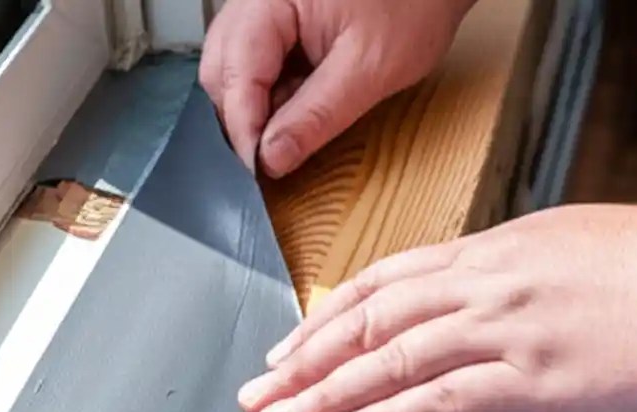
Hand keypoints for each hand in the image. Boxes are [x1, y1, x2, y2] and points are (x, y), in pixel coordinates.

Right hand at [199, 0, 472, 178]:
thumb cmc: (413, 3)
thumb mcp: (370, 69)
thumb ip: (316, 116)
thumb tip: (271, 158)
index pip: (235, 73)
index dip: (244, 128)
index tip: (259, 170)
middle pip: (223, 72)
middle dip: (245, 120)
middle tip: (274, 158)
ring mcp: (261, 9)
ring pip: (233, 72)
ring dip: (257, 109)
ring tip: (296, 127)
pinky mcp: (274, 22)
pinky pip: (254, 66)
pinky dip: (271, 95)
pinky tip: (300, 105)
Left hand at [236, 204, 636, 411]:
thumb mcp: (566, 249)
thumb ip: (512, 278)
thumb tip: (479, 309)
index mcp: (491, 253)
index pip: (384, 283)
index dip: (326, 318)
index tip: (290, 347)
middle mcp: (483, 285)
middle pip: (369, 321)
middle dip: (304, 360)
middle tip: (258, 393)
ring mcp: (504, 330)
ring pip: (388, 360)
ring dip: (323, 394)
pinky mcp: (531, 379)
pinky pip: (436, 401)